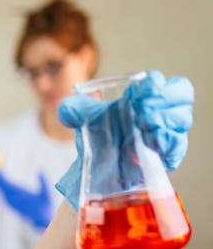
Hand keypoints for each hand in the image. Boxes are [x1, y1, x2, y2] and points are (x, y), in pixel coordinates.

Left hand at [0, 170, 52, 229]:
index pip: (5, 183)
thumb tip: (40, 169)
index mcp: (19, 194)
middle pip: (0, 185)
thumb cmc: (45, 207)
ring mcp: (10, 201)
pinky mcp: (11, 203)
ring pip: (0, 188)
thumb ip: (43, 182)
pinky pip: (3, 192)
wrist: (41, 220)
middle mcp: (12, 198)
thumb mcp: (46, 194)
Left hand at [55, 70, 193, 209]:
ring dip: (166, 121)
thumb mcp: (87, 120)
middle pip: (181, 93)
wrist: (100, 167)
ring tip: (146, 128)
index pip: (158, 81)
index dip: (152, 84)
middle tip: (143, 111)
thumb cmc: (101, 136)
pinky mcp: (168, 154)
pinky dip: (170, 144)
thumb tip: (67, 108)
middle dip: (166, 99)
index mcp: (142, 95)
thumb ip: (76, 111)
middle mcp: (160, 110)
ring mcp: (167, 131)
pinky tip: (155, 145)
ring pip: (182, 119)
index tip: (136, 94)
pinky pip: (179, 146)